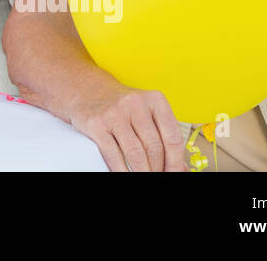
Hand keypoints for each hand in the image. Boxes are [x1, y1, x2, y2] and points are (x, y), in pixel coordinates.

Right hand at [69, 85, 185, 171]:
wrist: (87, 89)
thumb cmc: (123, 106)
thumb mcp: (147, 112)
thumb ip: (163, 134)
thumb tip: (179, 166)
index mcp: (155, 100)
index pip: (173, 137)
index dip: (176, 161)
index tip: (174, 173)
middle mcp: (135, 103)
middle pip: (154, 147)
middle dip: (158, 169)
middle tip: (158, 176)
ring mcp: (114, 113)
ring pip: (136, 154)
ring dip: (142, 173)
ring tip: (144, 177)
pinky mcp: (96, 124)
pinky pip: (113, 155)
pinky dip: (122, 171)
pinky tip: (126, 175)